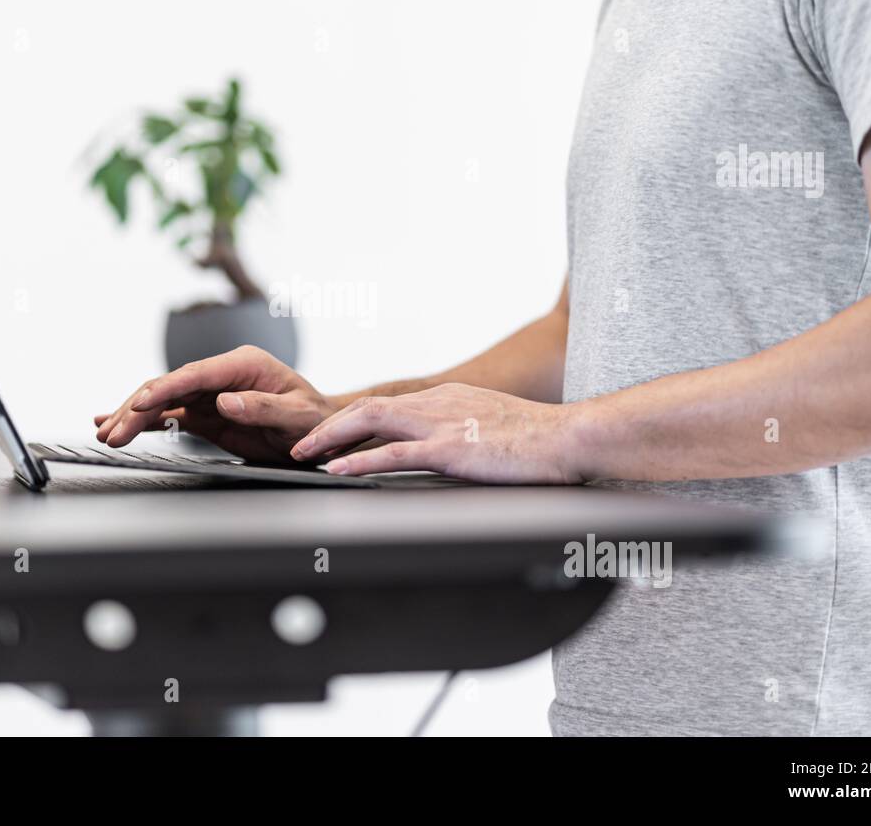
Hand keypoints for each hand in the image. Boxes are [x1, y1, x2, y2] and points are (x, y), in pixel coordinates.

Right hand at [94, 345, 339, 464]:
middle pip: (171, 386)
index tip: (141, 403)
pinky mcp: (206, 412)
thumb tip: (225, 401)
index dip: (166, 388)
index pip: (196, 374)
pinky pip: (169, 414)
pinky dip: (143, 422)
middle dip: (138, 408)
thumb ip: (263, 408)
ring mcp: (211, 393)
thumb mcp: (296, 416)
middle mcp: (222, 374)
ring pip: (163, 400)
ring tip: (106, 434)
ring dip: (133, 417)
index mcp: (244, 364)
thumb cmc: (314, 420)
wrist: (319, 431)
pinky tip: (119, 426)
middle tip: (113, 432)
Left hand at [289, 382, 587, 483]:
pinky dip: (360, 460)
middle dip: (328, 426)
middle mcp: (437, 403)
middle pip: (367, 406)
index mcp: (446, 399)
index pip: (386, 405)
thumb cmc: (537, 440)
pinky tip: (339, 470)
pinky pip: (394, 453)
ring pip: (371, 421)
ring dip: (331, 438)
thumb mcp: (489, 427)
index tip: (327, 437)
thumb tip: (445, 451)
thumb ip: (461, 433)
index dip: (350, 420)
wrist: (569, 437)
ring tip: (305, 454)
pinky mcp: (451, 448)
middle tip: (302, 445)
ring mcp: (442, 423)